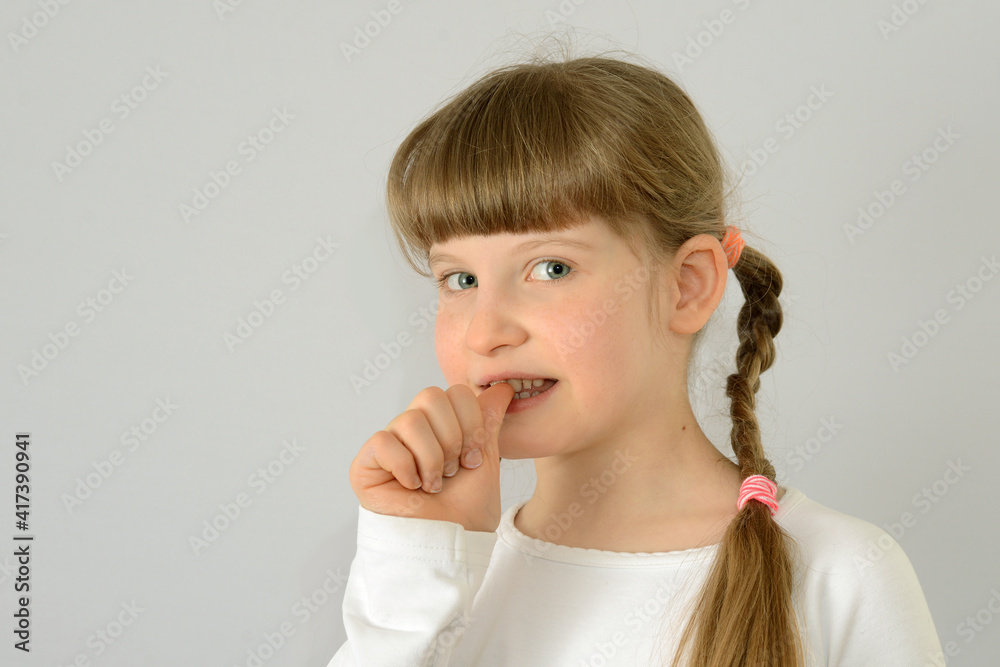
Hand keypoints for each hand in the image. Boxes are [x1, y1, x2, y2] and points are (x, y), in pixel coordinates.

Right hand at [348, 382, 514, 532]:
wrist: (449, 546)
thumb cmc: (466, 512)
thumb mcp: (485, 461)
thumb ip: (488, 422)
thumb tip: (502, 389)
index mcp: (440, 427)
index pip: (453, 393)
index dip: (470, 422)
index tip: (473, 458)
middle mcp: (412, 431)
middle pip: (430, 396)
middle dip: (453, 437)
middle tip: (455, 469)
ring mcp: (388, 446)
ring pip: (410, 420)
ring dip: (432, 458)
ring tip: (434, 484)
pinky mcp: (365, 464)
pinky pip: (384, 441)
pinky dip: (405, 467)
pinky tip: (411, 489)